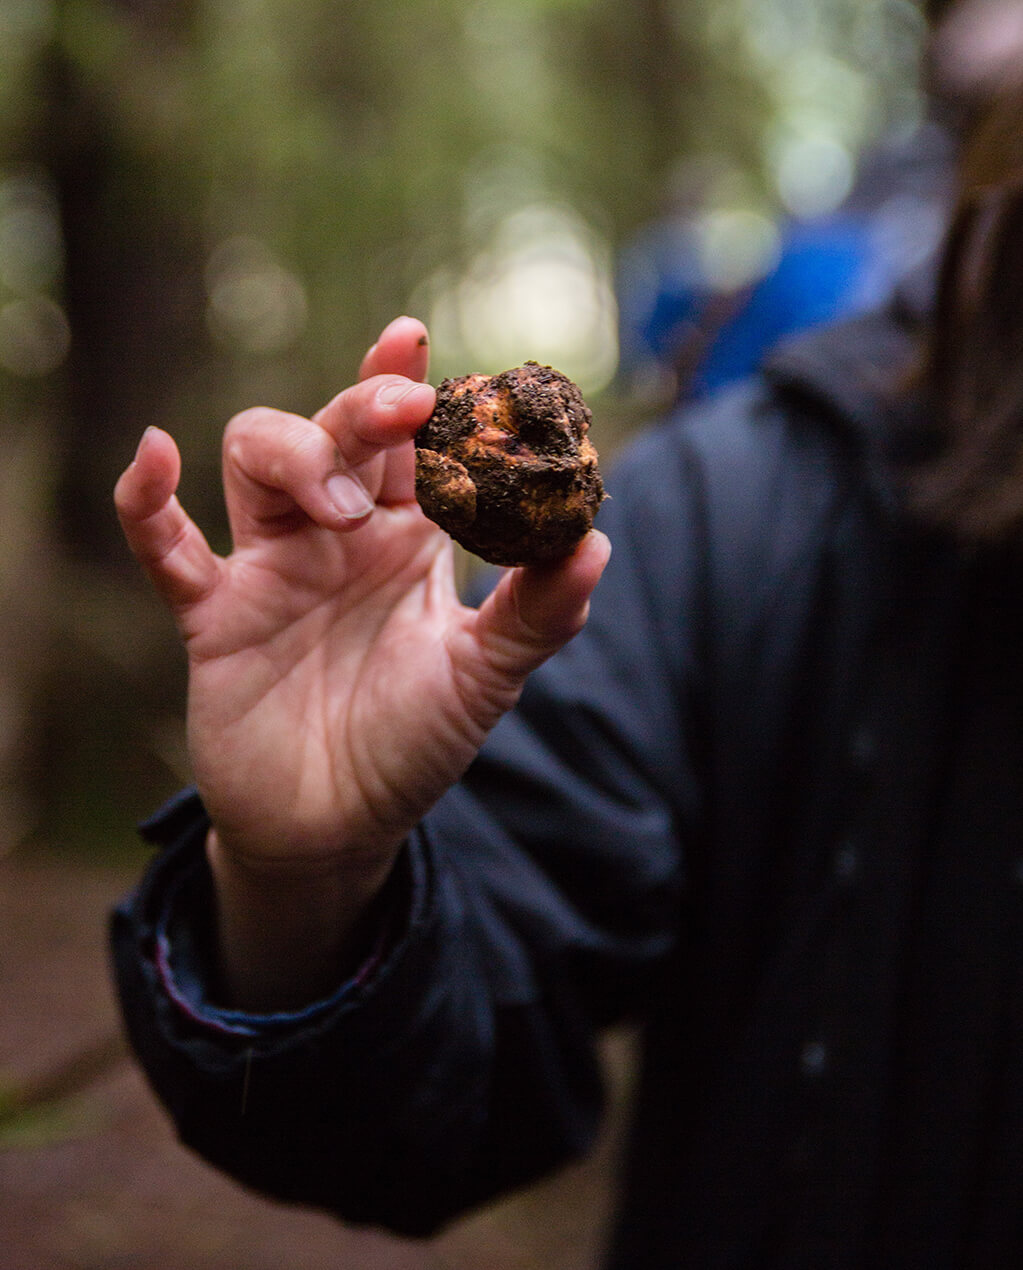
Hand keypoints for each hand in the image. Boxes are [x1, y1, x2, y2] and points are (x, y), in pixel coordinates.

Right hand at [115, 317, 609, 1003]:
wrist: (338, 828)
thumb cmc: (415, 745)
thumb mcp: (485, 680)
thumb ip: (536, 615)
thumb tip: (596, 544)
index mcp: (407, 541)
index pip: (409, 444)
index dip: (409, 388)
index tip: (419, 339)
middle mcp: (338, 537)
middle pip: (336, 433)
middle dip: (365, 409)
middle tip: (406, 408)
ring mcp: (271, 568)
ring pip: (257, 459)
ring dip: (296, 456)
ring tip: (344, 512)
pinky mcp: (212, 615)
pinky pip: (165, 546)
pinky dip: (147, 502)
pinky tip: (153, 456)